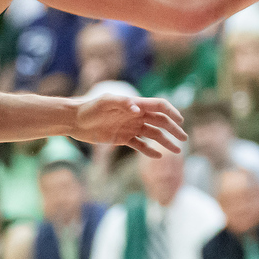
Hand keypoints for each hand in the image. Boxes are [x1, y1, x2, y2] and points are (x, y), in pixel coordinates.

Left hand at [72, 94, 187, 157]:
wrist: (75, 120)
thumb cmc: (90, 107)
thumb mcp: (105, 102)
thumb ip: (123, 103)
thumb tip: (139, 110)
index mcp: (136, 104)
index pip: (159, 106)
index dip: (172, 112)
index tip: (180, 121)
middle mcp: (137, 116)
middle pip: (161, 122)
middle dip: (173, 129)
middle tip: (184, 139)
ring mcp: (131, 127)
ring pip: (154, 135)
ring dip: (166, 142)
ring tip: (177, 151)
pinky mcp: (123, 138)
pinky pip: (140, 145)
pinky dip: (149, 151)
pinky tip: (157, 156)